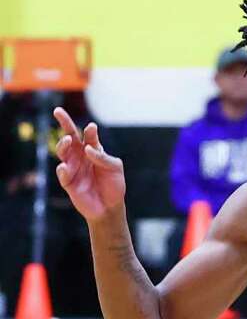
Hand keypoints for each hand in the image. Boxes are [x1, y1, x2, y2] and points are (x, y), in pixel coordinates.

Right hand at [54, 107, 125, 221]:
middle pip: (70, 136)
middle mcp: (81, 156)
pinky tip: (65, 166)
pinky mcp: (68, 182)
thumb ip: (103, 157)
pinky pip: (62, 173)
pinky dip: (63, 169)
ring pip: (62, 151)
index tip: (91, 127)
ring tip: (67, 140)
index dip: (89, 130)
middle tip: (58, 111)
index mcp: (94, 150)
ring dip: (62, 144)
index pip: (88, 135)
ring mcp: (73, 167)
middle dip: (64, 123)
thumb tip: (87, 148)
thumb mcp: (115, 168)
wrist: (110, 207)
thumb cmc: (114, 185)